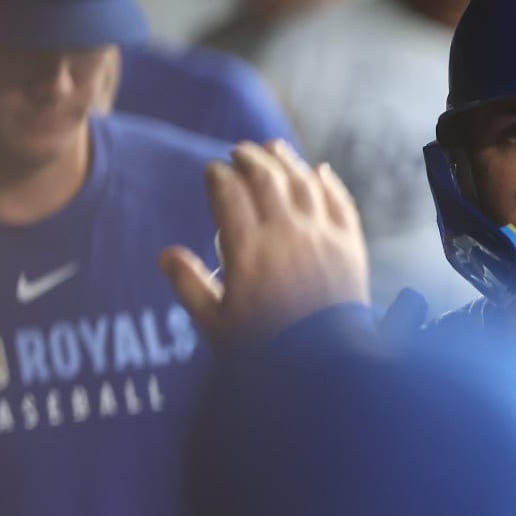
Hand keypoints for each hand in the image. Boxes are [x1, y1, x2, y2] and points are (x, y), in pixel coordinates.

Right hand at [160, 140, 369, 343]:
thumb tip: (165, 255)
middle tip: (239, 152)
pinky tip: (321, 172)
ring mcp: (323, 237)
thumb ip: (190, 286)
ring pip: (304, 184)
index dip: (218, 176)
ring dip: (287, 162)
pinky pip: (340, 204)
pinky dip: (329, 184)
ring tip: (274, 149)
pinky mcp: (351, 247)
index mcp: (249, 250)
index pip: (229, 194)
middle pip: (266, 179)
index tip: (212, 170)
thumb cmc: (266, 351)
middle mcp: (287, 235)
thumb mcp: (217, 325)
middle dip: (250, 160)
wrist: (328, 367)